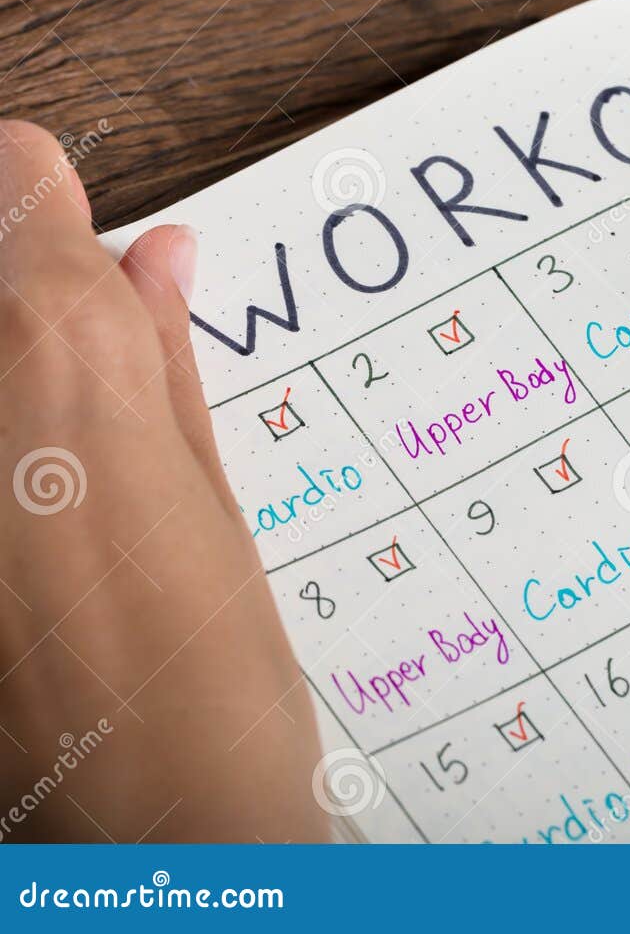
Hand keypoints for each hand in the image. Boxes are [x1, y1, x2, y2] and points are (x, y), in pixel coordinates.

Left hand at [0, 121, 325, 840]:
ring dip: (20, 367)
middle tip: (68, 303)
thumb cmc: (222, 684)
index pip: (27, 217)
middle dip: (23, 275)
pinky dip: (13, 437)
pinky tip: (44, 480)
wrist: (154, 841)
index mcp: (76, 381)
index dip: (39, 196)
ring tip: (77, 449)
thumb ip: (166, 368)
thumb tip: (156, 258)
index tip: (45, 174)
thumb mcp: (219, 508)